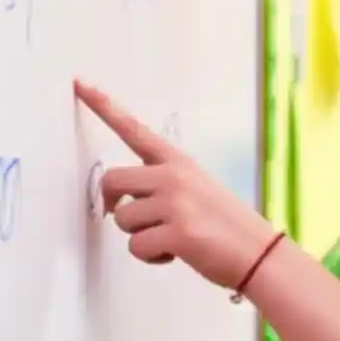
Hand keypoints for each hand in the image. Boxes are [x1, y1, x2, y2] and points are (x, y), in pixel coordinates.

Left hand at [74, 80, 279, 290]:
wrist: (260, 253)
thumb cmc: (225, 225)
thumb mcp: (196, 188)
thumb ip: (159, 185)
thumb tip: (121, 202)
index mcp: (178, 161)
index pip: (134, 129)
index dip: (103, 106)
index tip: (79, 83)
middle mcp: (173, 175)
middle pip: (112, 179)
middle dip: (113, 204)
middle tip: (128, 217)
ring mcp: (175, 202)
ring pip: (122, 219)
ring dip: (138, 235)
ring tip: (169, 238)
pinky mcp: (178, 232)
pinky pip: (136, 246)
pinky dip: (151, 257)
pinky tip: (175, 254)